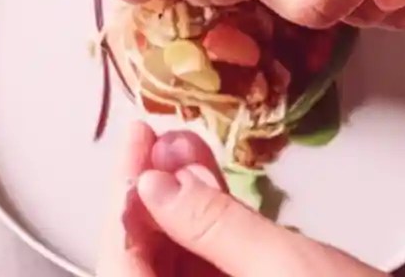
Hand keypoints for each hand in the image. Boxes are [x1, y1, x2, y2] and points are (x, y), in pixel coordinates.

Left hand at [99, 123, 384, 276]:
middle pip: (146, 266)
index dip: (123, 201)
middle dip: (153, 198)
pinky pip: (212, 273)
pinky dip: (209, 230)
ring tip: (186, 147)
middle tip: (160, 139)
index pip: (124, 266)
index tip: (135, 146)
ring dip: (180, 206)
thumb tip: (155, 183)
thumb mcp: (281, 267)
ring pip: (179, 267)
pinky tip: (212, 184)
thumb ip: (211, 225)